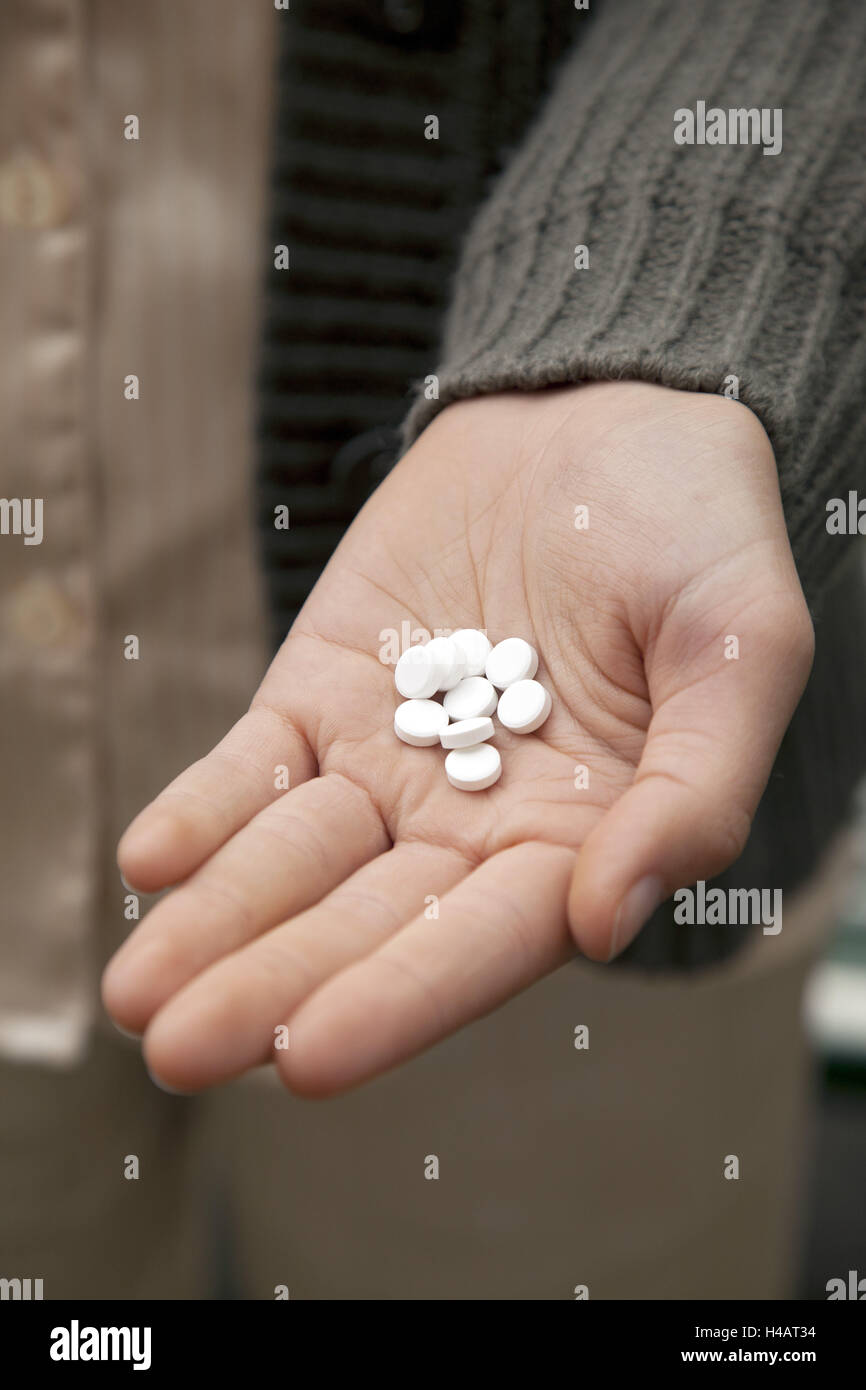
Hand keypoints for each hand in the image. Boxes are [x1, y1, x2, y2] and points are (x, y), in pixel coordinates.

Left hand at [103, 381, 813, 1095]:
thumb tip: (606, 918)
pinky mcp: (324, 693)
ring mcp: (388, 762)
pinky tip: (150, 858)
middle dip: (271, 986)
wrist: (609, 418)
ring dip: (214, 922)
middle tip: (175, 1052)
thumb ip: (697, 788)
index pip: (482, 942)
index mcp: (581, 839)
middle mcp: (473, 824)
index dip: (399, 996)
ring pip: (293, 860)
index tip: (307, 1054)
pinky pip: (258, 767)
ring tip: (135, 991)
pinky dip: (206, 811)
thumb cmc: (700, 533)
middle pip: (364, 923)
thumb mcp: (742, 647)